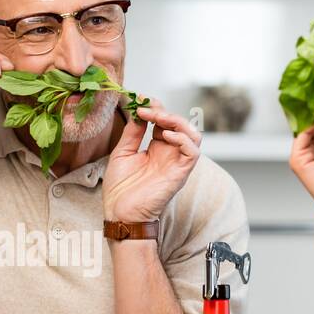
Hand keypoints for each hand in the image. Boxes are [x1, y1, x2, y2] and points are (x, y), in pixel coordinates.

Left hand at [103, 99, 200, 222]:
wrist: (120, 214)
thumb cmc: (120, 189)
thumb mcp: (123, 153)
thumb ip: (133, 132)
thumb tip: (139, 111)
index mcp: (157, 149)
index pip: (165, 122)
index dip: (155, 108)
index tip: (139, 99)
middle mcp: (169, 154)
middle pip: (180, 124)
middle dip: (164, 111)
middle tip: (145, 108)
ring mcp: (176, 164)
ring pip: (193, 135)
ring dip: (177, 121)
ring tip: (157, 118)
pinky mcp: (180, 174)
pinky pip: (193, 152)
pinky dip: (183, 139)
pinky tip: (166, 136)